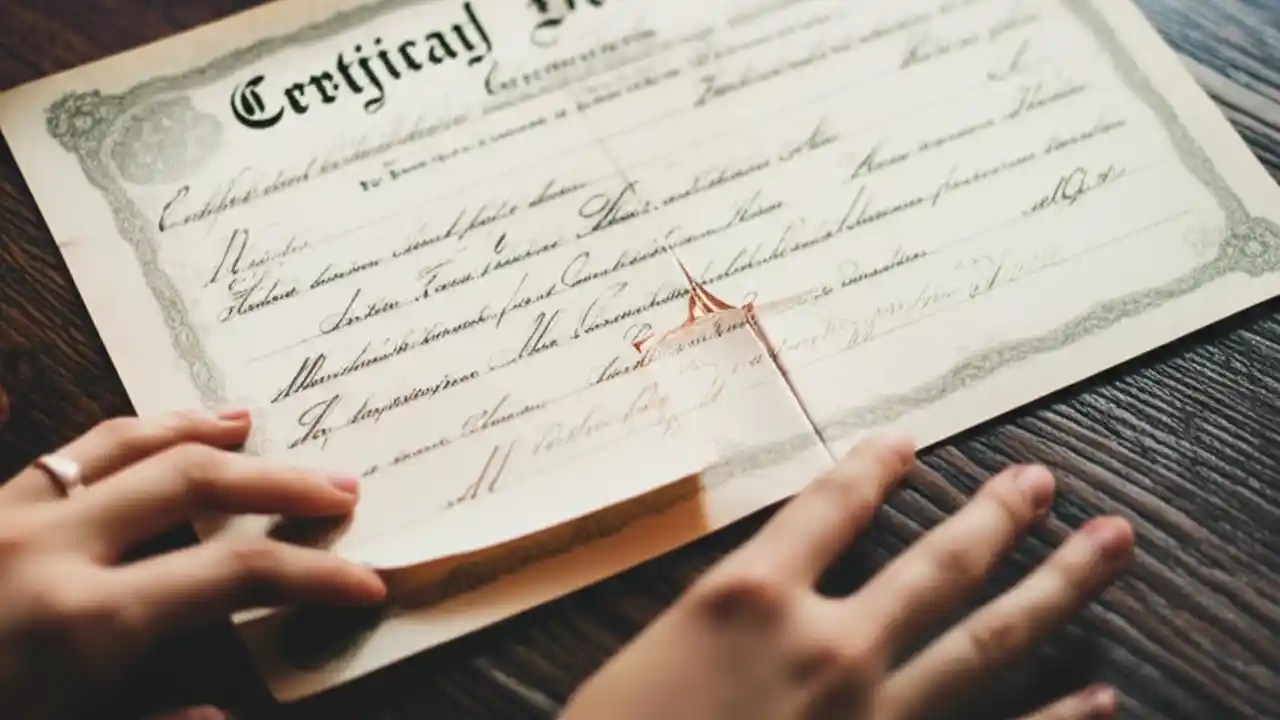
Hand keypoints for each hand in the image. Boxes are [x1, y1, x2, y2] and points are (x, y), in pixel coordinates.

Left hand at [0, 410, 386, 719]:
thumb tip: (228, 713)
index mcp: (85, 620)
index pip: (235, 575)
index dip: (312, 575)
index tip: (364, 583)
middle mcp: (50, 546)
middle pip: (193, 481)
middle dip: (279, 481)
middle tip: (338, 486)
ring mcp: (5, 515)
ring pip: (119, 443)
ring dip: (195, 429)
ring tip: (245, 421)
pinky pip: (50, 450)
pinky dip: (95, 431)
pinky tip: (117, 415)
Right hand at [563, 437, 1133, 719]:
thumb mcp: (640, 654)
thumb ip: (713, 616)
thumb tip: (761, 597)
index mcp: (748, 596)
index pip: (827, 504)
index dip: (872, 467)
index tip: (907, 442)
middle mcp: (828, 641)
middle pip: (936, 561)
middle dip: (996, 515)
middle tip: (1042, 480)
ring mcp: (874, 713)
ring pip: (989, 638)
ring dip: (1059, 585)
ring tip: (1111, 544)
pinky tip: (1103, 696)